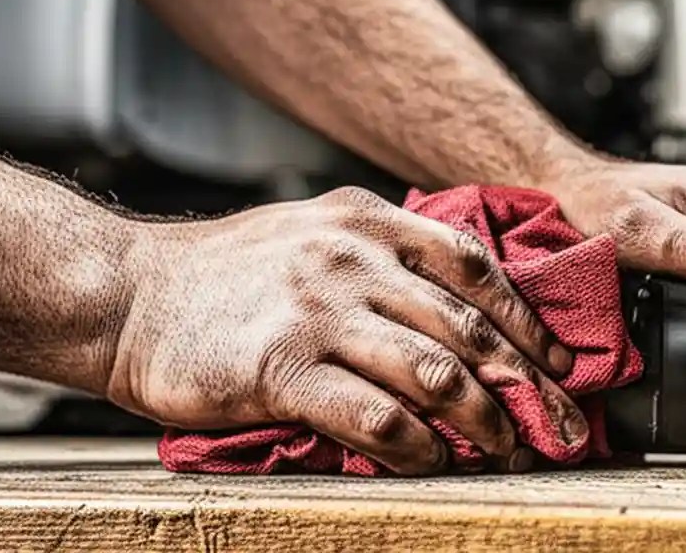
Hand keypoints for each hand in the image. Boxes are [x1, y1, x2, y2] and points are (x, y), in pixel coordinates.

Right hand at [107, 187, 584, 474]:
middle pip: (470, 325)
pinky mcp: (282, 366)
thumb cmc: (221, 276)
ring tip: (507, 451)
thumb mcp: (311, 234)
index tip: (561, 362)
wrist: (124, 294)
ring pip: (436, 370)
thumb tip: (459, 313)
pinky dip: (418, 445)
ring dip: (484, 420)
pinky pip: (376, 413)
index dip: (529, 320)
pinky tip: (433, 462)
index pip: (476, 267)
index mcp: (367, 222)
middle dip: (528, 383)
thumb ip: (381, 259)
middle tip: (561, 425)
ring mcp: (318, 309)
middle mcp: (351, 257)